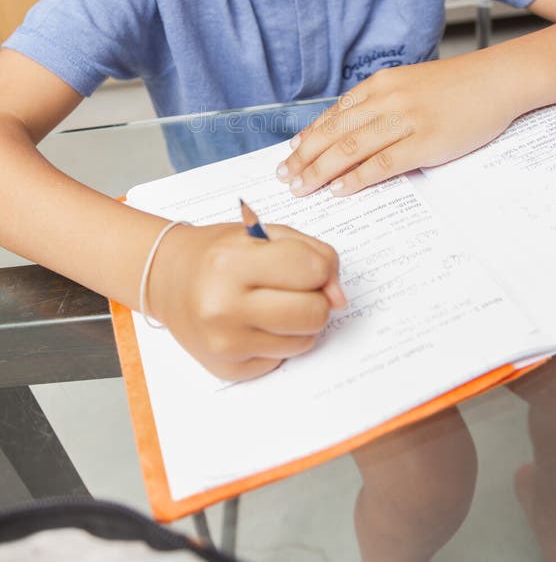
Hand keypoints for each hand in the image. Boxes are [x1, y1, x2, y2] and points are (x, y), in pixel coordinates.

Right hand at [149, 222, 344, 380]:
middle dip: (315, 298)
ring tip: (270, 302)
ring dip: (298, 321)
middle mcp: (224, 308)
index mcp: (231, 264)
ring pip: (305, 340)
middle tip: (292, 287)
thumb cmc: (219, 252)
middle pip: (314, 313)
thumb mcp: (265, 233)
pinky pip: (284, 358)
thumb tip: (339, 298)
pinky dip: (279, 340)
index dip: (320, 266)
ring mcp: (226, 344)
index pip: (313, 270)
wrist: (168, 279)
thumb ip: (312, 253)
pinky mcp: (230, 370)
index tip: (305, 264)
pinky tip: (254, 322)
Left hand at [277, 54, 518, 196]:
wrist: (497, 80)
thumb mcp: (409, 85)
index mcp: (380, 84)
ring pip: (350, 148)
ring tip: (302, 187)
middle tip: (285, 177)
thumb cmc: (456, 86)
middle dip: (304, 158)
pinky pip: (382, 163)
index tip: (291, 153)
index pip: (334, 115)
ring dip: (320, 171)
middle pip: (333, 132)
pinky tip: (339, 189)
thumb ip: (381, 104)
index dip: (309, 137)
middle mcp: (386, 99)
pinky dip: (356, 178)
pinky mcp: (425, 141)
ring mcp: (405, 119)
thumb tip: (351, 131)